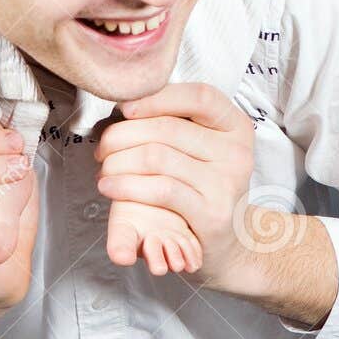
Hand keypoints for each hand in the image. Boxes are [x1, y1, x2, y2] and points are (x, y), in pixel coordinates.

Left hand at [93, 81, 256, 292]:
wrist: (226, 242)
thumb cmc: (201, 186)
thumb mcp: (199, 148)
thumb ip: (174, 121)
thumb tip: (125, 101)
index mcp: (235, 126)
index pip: (199, 96)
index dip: (157, 98)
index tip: (124, 107)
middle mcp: (236, 152)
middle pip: (168, 128)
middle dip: (123, 135)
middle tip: (102, 148)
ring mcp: (226, 183)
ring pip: (158, 157)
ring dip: (118, 161)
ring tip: (103, 169)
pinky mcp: (212, 213)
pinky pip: (161, 189)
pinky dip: (126, 185)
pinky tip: (109, 187)